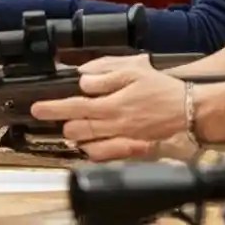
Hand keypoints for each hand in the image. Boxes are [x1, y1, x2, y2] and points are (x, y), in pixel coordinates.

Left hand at [29, 56, 185, 161]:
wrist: (186, 107)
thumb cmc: (160, 87)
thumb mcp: (132, 70)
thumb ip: (105, 74)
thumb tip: (82, 79)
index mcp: (113, 104)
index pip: (75, 107)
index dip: (53, 108)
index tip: (37, 108)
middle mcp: (115, 124)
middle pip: (78, 129)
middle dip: (64, 122)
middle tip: (58, 113)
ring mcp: (122, 138)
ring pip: (88, 143)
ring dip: (77, 135)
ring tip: (74, 124)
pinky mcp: (130, 147)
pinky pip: (105, 155)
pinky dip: (93, 150)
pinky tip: (90, 142)